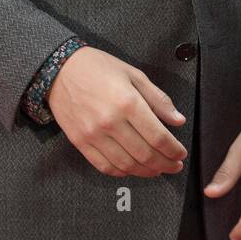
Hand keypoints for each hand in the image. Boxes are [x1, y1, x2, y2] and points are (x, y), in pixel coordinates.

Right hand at [46, 45, 188, 177]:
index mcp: (127, 102)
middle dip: (165, 164)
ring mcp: (94, 135)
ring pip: (127, 164)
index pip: (158, 136)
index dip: (173, 149)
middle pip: (145, 154)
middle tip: (175, 165)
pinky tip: (133, 168)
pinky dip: (123, 172)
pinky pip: (105, 166)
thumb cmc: (98, 67)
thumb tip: (178, 120)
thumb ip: (157, 99)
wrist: (59, 70)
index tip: (181, 152)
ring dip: (147, 171)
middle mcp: (111, 122)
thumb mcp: (133, 74)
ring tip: (158, 169)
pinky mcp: (80, 142)